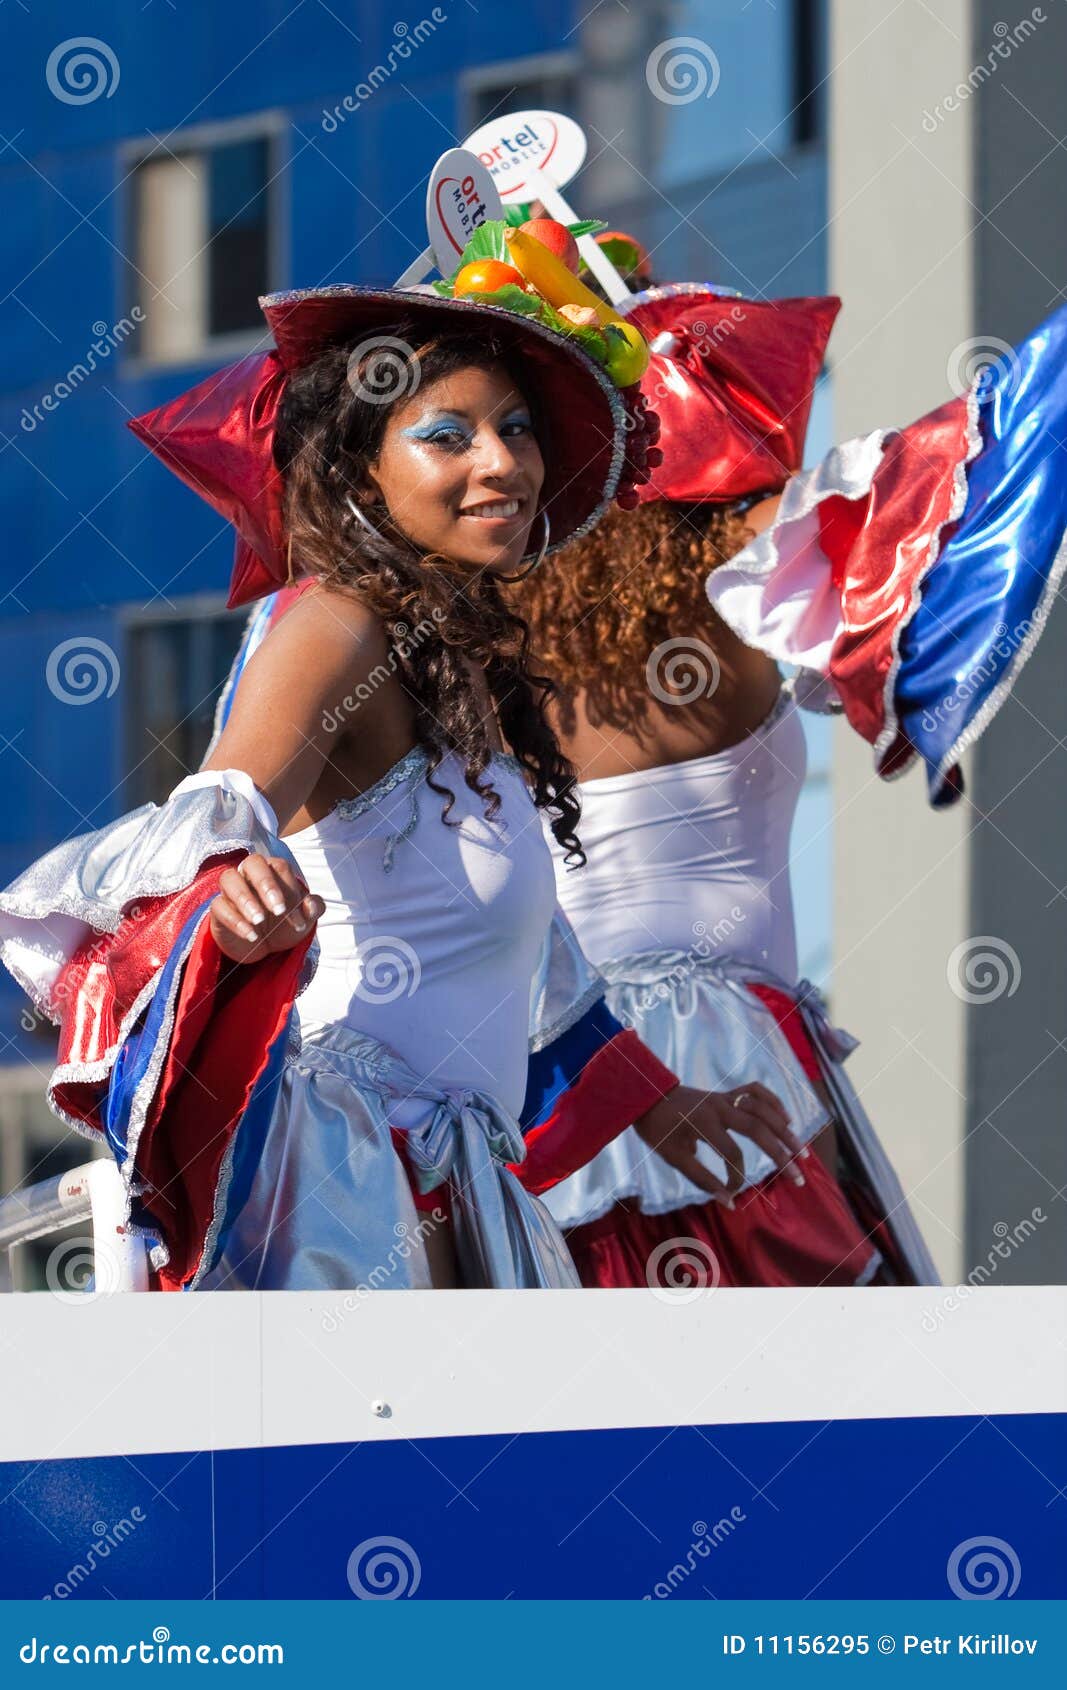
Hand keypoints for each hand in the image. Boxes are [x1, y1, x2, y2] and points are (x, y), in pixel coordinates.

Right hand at [209, 855, 323, 963]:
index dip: (289, 888)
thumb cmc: (283, 925)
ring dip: (245, 899)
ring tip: (259, 921)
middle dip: (266, 884)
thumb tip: (312, 904)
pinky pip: (218, 906)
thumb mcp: (303, 920)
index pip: (279, 867)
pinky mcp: (218, 909)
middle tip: (278, 910)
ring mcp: (231, 890)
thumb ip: (314, 909)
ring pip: (229, 878)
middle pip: (252, 862)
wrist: (263, 947)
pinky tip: (251, 935)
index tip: (295, 918)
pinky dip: (235, 920)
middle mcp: (249, 875)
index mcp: (273, 871)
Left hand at [632, 1082, 804, 1205]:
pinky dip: (772, 1101)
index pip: (732, 1154)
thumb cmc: (658, 1130)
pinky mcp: (726, 1093)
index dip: (737, 1177)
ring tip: (801, 1151)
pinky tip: (786, 1119)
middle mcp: (719, 1106)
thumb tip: (729, 1202)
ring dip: (785, 1130)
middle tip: (798, 1177)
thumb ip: (702, 1179)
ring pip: (763, 1109)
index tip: (734, 1193)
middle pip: (758, 1129)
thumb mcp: (674, 1157)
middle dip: (780, 1155)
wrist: (646, 1096)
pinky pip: (755, 1091)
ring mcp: (724, 1097)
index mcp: (703, 1123)